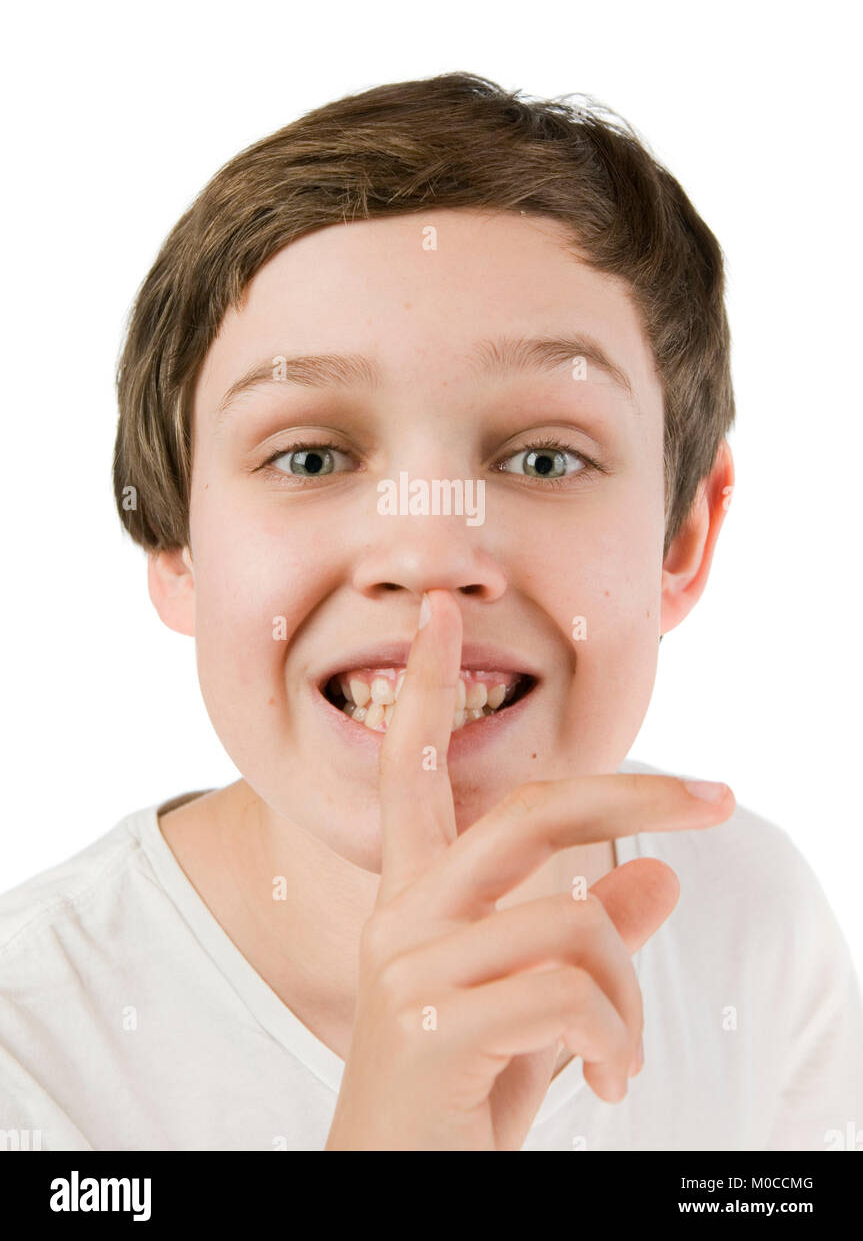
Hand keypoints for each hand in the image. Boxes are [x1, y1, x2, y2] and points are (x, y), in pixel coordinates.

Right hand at [325, 589, 734, 1150]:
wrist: (396, 1194)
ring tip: (620, 1061)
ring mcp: (413, 969)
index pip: (413, 770)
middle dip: (635, 795)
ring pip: (576, 923)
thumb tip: (660, 879)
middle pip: (530, 814)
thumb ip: (588, 940)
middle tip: (718, 797)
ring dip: (629, 998)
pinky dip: (616, 1044)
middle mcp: (402, 917)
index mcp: (414, 899)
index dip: (423, 687)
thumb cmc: (460, 1095)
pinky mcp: (436, 1026)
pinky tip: (604, 1085)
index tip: (438, 614)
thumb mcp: (536, 1007)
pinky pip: (574, 998)